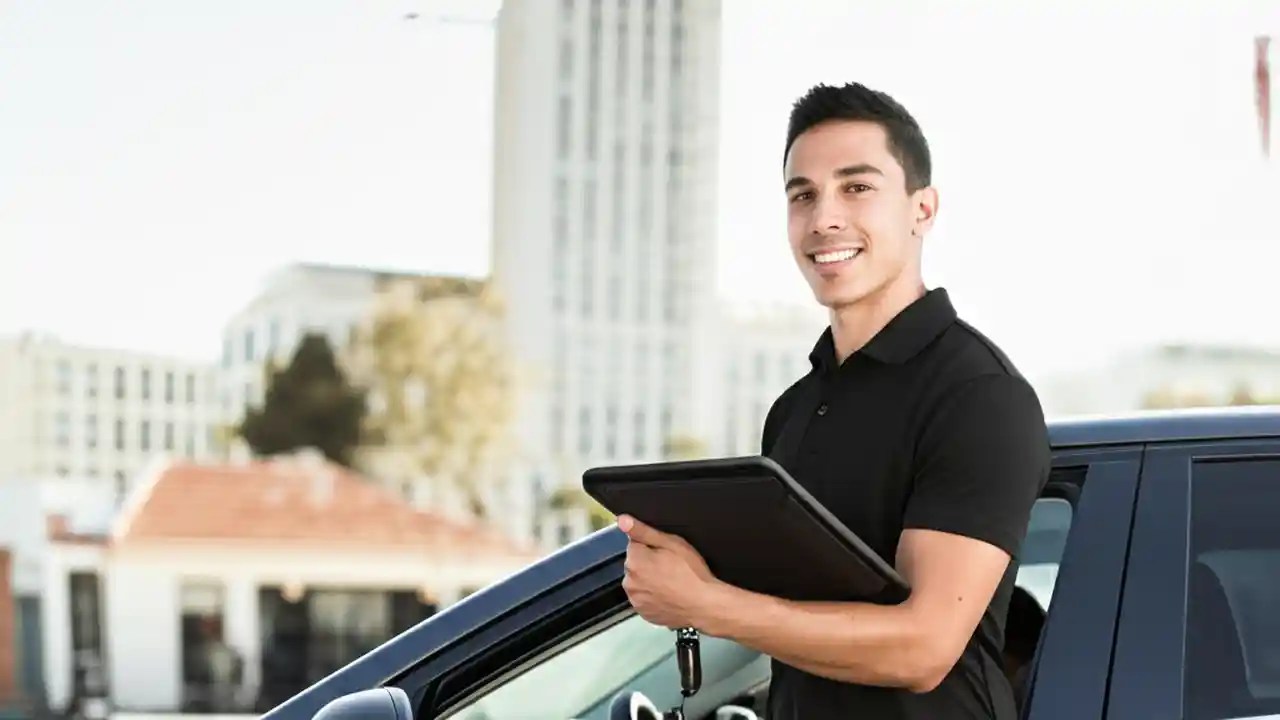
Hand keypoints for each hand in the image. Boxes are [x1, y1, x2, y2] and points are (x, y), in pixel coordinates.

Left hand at [618, 514, 720, 629]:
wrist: (704, 605)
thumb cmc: (692, 573)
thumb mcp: (671, 543)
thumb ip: (643, 531)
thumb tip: (622, 520)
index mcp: (634, 561)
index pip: (634, 545)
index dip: (652, 547)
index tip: (666, 553)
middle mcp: (629, 582)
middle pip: (635, 564)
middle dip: (648, 564)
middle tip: (671, 567)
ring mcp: (636, 600)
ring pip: (639, 582)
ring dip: (649, 581)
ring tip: (671, 582)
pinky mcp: (643, 613)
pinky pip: (644, 599)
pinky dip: (652, 597)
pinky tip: (669, 595)